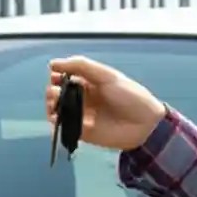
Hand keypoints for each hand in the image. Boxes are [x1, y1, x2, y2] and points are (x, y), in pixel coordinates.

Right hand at [45, 55, 167, 151]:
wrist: (144, 125)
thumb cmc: (129, 96)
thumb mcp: (107, 76)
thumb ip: (81, 66)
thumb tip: (52, 64)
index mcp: (90, 82)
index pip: (65, 76)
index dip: (57, 75)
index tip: (55, 75)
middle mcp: (83, 97)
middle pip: (58, 92)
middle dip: (52, 90)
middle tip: (56, 91)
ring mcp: (82, 115)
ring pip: (57, 109)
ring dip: (51, 104)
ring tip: (56, 102)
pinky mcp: (81, 131)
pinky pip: (62, 126)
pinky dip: (56, 122)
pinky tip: (57, 117)